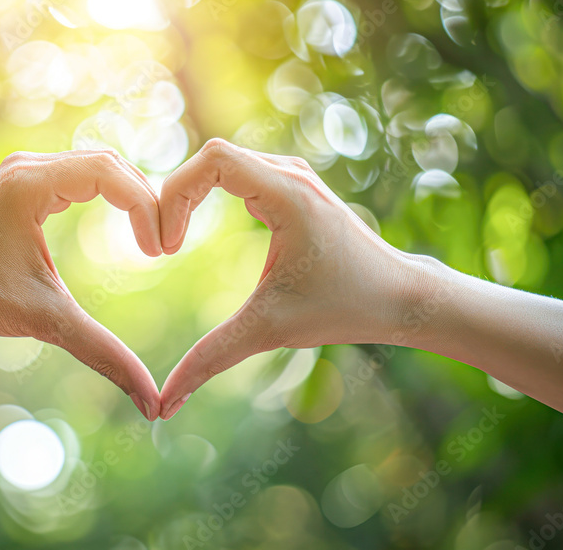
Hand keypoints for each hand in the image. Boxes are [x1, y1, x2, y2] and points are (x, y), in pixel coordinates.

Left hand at [0, 150, 162, 419]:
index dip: (146, 207)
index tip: (157, 252)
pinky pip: (77, 174)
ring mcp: (23, 171)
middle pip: (110, 163)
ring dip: (127, 195)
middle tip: (163, 244)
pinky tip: (121, 223)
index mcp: (31, 184)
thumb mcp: (43, 320)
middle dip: (144, 200)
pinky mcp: (20, 184)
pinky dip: (107, 193)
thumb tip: (151, 401)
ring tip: (148, 235)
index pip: (111, 174)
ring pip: (95, 165)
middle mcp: (28, 166)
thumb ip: (101, 352)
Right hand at [158, 139, 427, 419]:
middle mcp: (291, 172)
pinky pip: (237, 171)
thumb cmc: (344, 309)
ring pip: (222, 161)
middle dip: (175, 196)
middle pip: (210, 156)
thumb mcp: (269, 331)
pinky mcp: (293, 185)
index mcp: (288, 194)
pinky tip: (196, 230)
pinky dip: (208, 193)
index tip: (168, 248)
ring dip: (190, 193)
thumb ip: (211, 359)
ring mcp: (293, 174)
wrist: (400, 296)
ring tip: (172, 238)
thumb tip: (163, 405)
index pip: (211, 159)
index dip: (175, 195)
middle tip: (161, 247)